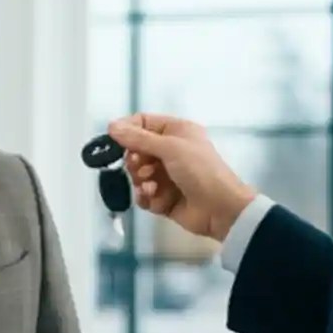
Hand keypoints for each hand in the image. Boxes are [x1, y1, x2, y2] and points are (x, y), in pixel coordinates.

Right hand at [107, 113, 256, 242]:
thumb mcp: (170, 148)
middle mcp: (170, 151)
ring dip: (141, 180)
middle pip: (136, 150)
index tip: (112, 140)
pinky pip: (143, 194)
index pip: (143, 123)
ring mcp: (167, 175)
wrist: (220, 209)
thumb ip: (139, 138)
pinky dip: (146, 196)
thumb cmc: (199, 170)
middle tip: (140, 167)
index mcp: (176, 131)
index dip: (127, 130)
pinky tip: (155, 198)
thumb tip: (112, 126)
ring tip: (152, 186)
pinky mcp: (164, 197)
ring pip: (137, 174)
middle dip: (135, 160)